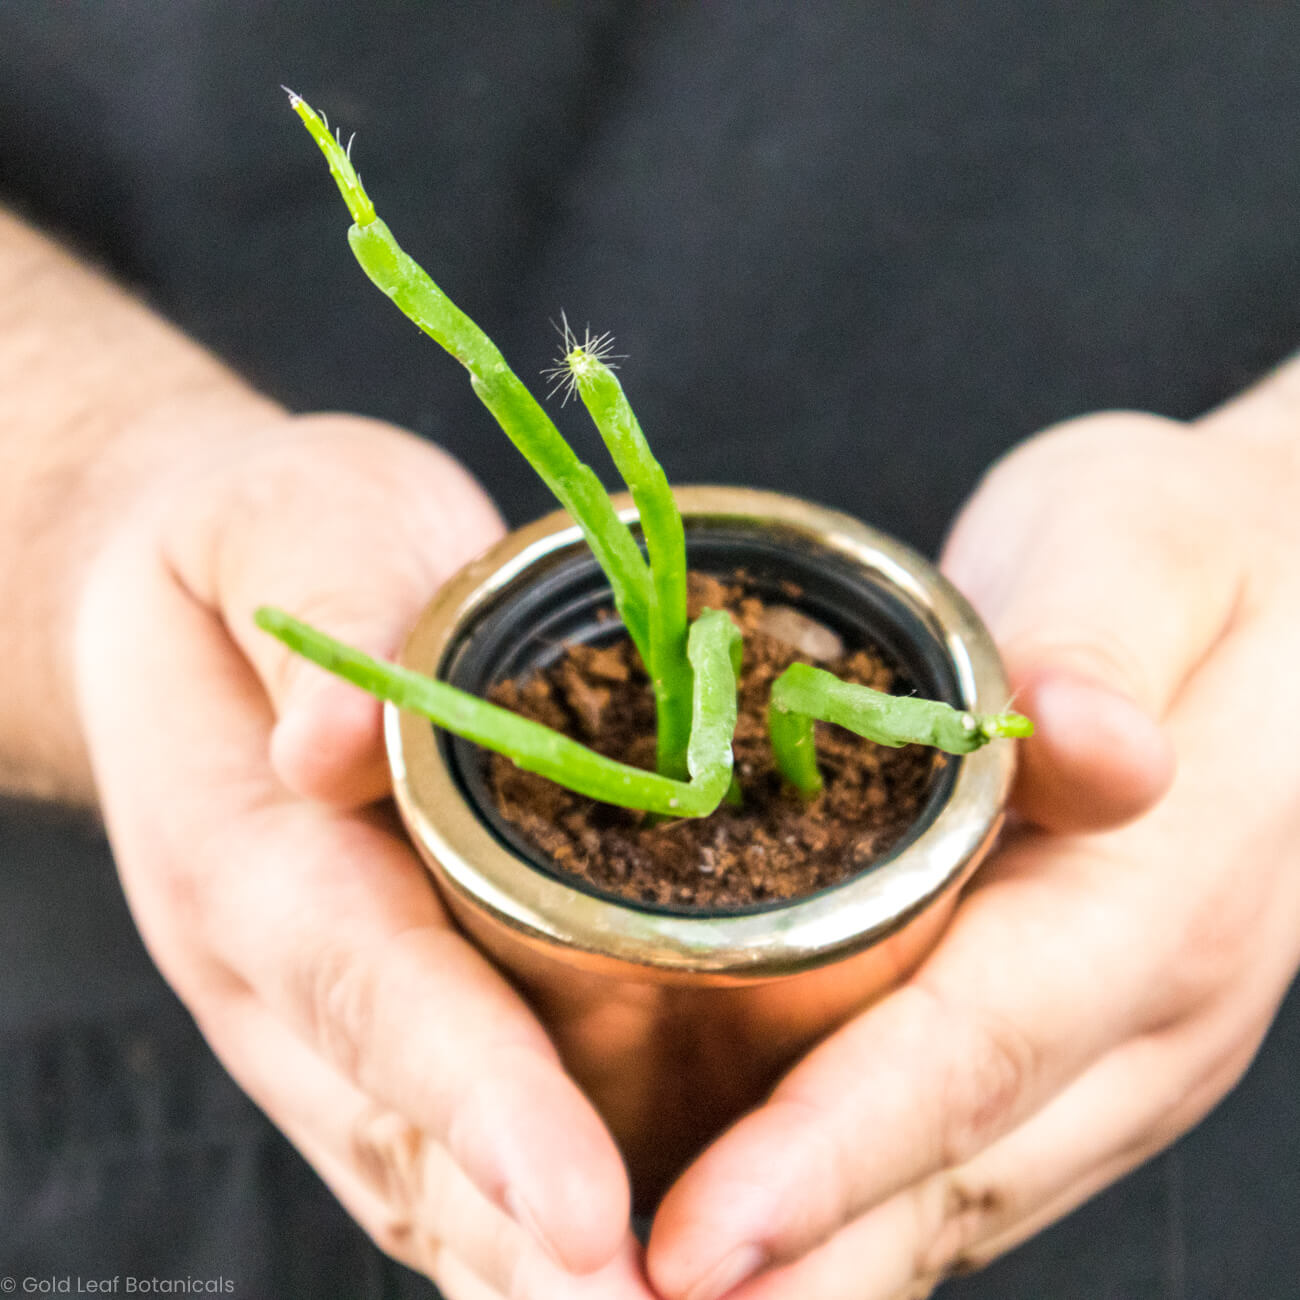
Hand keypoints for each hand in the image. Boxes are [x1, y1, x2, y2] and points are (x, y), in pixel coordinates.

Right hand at [73, 413, 655, 1298]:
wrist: (194, 601)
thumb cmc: (269, 546)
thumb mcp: (299, 520)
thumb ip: (326, 610)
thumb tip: (335, 746)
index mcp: (255, 846)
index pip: (377, 993)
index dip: (482, 1103)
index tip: (590, 1214)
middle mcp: (282, 967)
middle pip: (407, 1133)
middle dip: (526, 1252)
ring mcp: (322, 1007)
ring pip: (422, 1170)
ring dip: (528, 1271)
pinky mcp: (371, 1008)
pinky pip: (442, 1136)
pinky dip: (519, 1224)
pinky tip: (623, 1273)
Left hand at [644, 382, 1299, 1298]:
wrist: (1277, 588)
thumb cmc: (1186, 552)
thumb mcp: (1142, 545)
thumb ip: (1102, 639)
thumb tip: (1084, 736)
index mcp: (1158, 887)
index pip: (974, 1045)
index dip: (832, 1152)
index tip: (695, 1244)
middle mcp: (1149, 1007)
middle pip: (953, 1172)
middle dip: (797, 1268)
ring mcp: (1125, 1044)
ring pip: (961, 1194)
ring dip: (820, 1269)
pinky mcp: (1088, 1041)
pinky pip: (967, 1156)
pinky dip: (857, 1215)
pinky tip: (760, 1246)